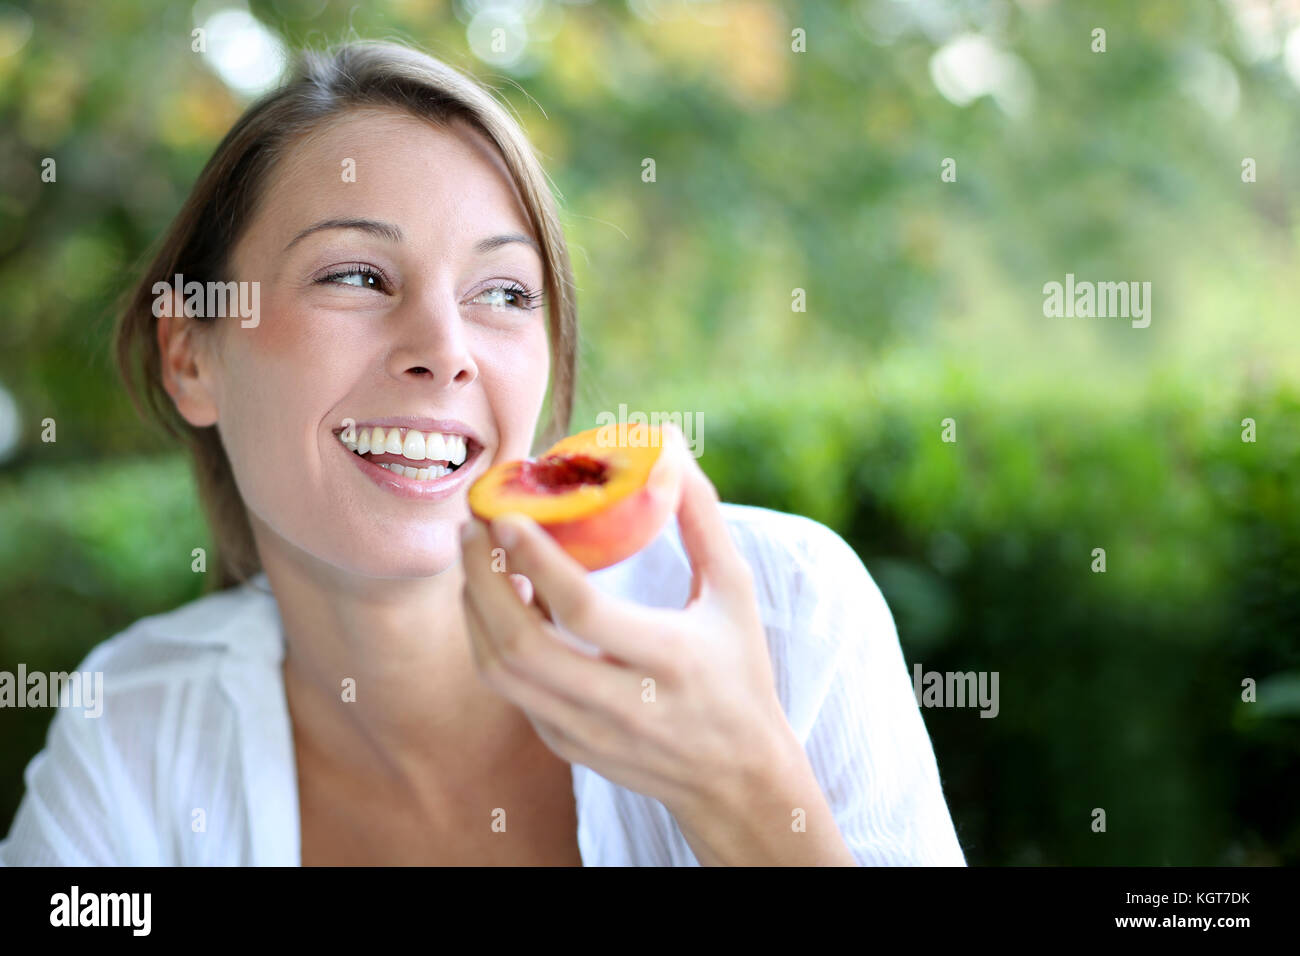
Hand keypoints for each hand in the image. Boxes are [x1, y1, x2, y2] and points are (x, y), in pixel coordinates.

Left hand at [458, 426, 796, 820]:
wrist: (736, 776)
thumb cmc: (738, 673)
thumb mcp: (734, 593)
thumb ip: (700, 519)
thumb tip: (668, 451)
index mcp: (668, 660)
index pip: (582, 611)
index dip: (535, 561)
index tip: (506, 514)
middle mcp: (622, 704)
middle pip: (520, 646)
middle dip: (482, 579)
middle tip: (472, 527)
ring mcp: (587, 732)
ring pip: (502, 672)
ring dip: (476, 610)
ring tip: (475, 557)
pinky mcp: (566, 746)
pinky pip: (511, 690)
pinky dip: (492, 639)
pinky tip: (499, 599)